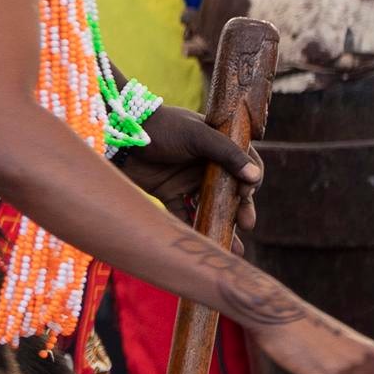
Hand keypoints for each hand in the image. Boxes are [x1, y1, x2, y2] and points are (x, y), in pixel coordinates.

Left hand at [113, 102, 259, 227]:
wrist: (119, 133)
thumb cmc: (162, 127)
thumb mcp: (198, 135)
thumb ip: (227, 153)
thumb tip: (255, 176)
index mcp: (217, 145)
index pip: (244, 165)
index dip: (248, 181)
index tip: (245, 194)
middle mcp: (205, 164)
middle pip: (230, 190)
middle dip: (240, 209)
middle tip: (247, 224)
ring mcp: (186, 180)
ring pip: (210, 206)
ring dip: (222, 224)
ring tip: (234, 246)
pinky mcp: (168, 193)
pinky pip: (185, 213)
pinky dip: (195, 227)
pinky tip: (206, 241)